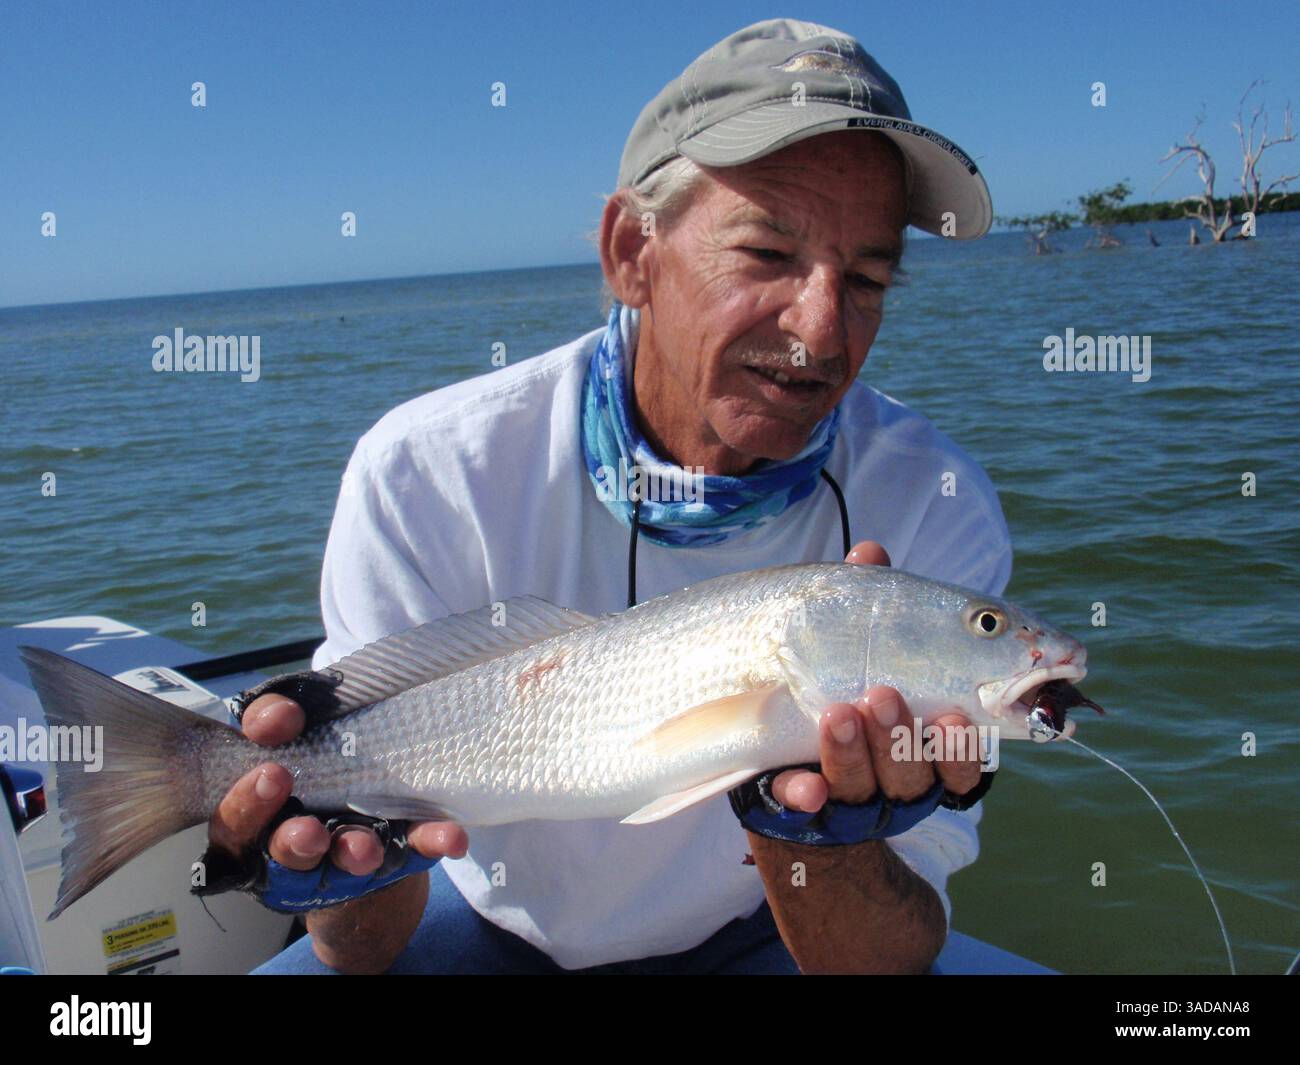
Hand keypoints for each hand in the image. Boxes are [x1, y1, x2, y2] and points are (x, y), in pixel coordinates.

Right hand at [207, 694, 467, 890]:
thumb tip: (278, 717)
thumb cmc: (309, 748)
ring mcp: (341, 853)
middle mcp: (290, 844)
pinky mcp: (390, 851)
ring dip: (354, 852)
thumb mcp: (284, 725)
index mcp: (256, 815)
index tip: (273, 773)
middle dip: (294, 841)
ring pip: (341, 860)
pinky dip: (429, 840)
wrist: (358, 785)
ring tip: (367, 849)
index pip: (234, 820)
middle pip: (282, 852)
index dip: (247, 802)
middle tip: (310, 830)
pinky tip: (449, 837)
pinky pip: (411, 849)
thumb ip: (272, 717)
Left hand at [771, 541, 982, 813]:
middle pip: (915, 772)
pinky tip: (806, 789)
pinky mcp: (799, 797)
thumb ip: (868, 603)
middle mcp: (897, 774)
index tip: (957, 718)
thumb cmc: (844, 682)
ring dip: (855, 751)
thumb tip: (869, 550)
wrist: (784, 751)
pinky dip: (805, 794)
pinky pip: (801, 804)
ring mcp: (850, 790)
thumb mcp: (857, 643)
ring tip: (838, 712)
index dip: (964, 745)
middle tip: (883, 695)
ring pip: (865, 785)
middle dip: (902, 737)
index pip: (960, 752)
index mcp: (926, 739)